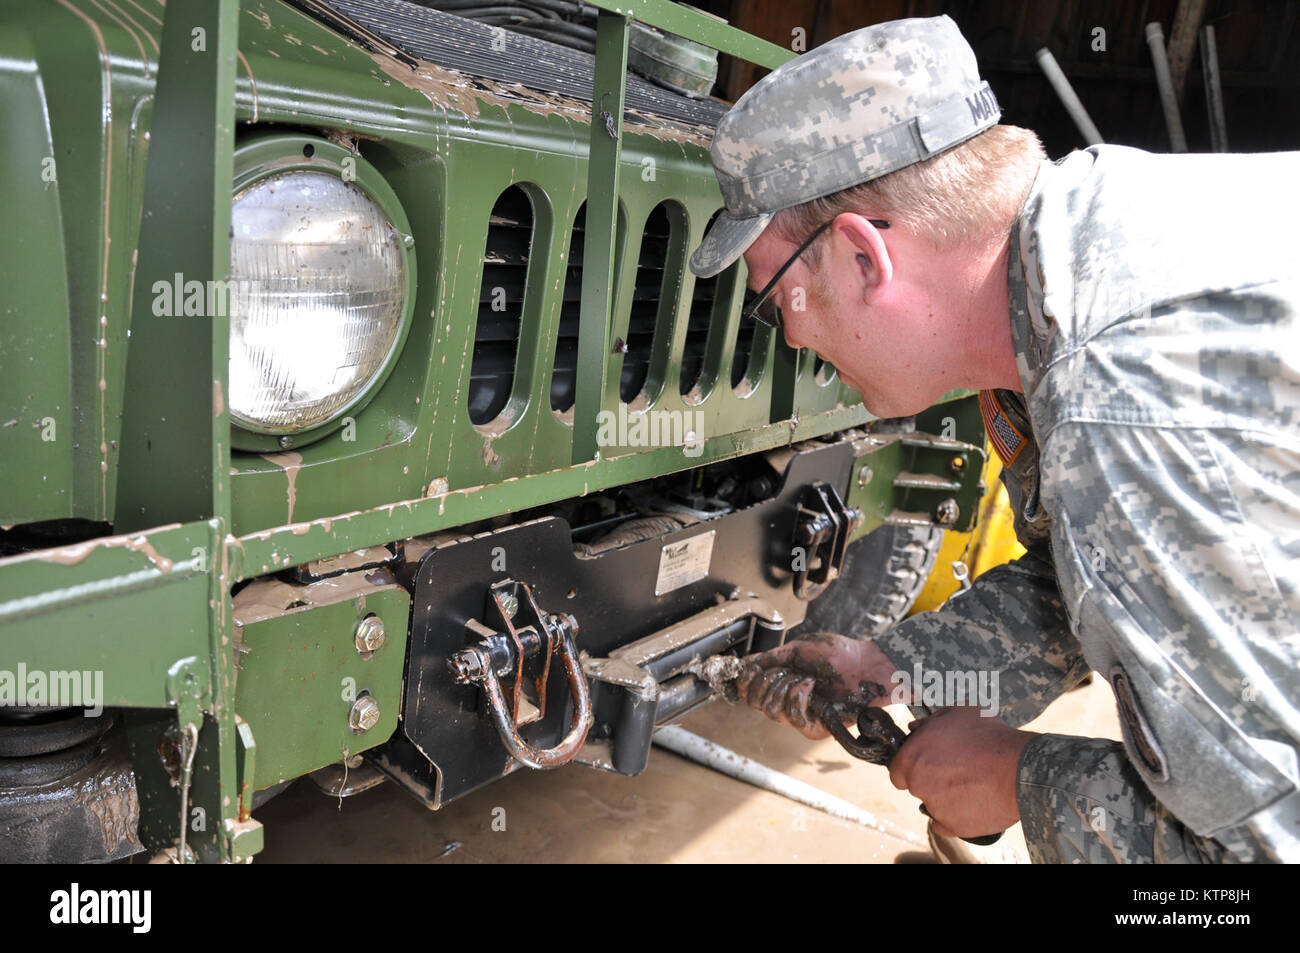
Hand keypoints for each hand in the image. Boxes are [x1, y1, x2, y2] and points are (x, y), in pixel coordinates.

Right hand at [735, 632, 895, 738]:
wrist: (865, 664)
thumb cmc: (837, 654)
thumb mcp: (796, 649)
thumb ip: (770, 658)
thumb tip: (744, 664)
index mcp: (781, 684)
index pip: (749, 692)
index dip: (745, 682)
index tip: (751, 670)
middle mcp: (786, 702)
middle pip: (756, 703)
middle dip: (767, 681)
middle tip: (786, 670)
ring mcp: (800, 716)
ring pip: (771, 710)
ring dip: (784, 687)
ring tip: (805, 677)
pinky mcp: (814, 728)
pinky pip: (793, 717)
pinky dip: (798, 696)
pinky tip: (811, 685)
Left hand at [888, 707, 1035, 838]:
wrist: (1019, 768)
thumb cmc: (987, 737)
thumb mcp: (957, 713)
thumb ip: (929, 722)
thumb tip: (914, 728)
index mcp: (911, 758)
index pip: (897, 770)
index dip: (912, 766)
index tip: (928, 763)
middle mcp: (917, 784)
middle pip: (916, 786)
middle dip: (931, 780)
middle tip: (956, 771)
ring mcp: (934, 807)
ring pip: (933, 805)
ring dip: (946, 798)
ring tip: (972, 784)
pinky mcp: (953, 826)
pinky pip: (946, 824)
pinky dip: (956, 817)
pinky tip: (972, 803)